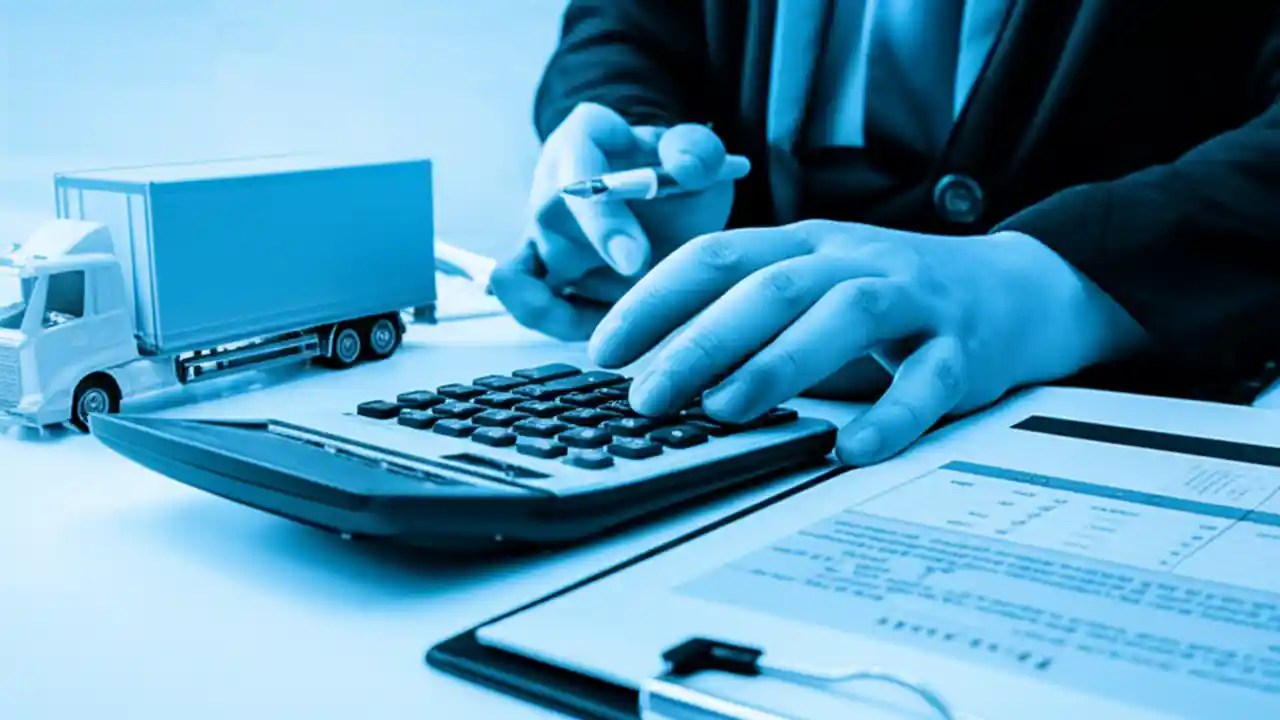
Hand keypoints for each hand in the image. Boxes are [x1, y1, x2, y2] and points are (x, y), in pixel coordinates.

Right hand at [490, 102, 747, 339]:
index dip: (600, 221)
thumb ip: (699, 152)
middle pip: (556, 227)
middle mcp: (551, 178)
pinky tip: (606, 326)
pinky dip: (559, 322)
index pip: (576, 171)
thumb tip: (685, 168)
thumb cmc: (677, 176)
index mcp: (587, 134)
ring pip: (548, 271)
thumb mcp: (700, 155)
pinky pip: (527, 302)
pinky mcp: (539, 270)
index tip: (633, 261)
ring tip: (647, 298)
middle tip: (659, 278)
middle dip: (604, 263)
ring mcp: (540, 227)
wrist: (665, 200)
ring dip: (601, 295)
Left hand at [589, 221, 1145, 464]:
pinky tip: (851, 448)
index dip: (654, 298)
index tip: (603, 347)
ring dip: (778, 363)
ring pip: (842, 317)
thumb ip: (750, 312)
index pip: (715, 256)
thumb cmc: (893, 297)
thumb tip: (657, 362)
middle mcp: (853, 261)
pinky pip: (927, 381)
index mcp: (805, 246)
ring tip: (726, 410)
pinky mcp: (962, 347)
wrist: (1018, 288)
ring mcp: (911, 299)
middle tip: (646, 395)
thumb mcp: (816, 285)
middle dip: (698, 341)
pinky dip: (889, 415)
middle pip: (768, 289)